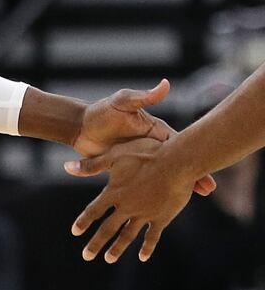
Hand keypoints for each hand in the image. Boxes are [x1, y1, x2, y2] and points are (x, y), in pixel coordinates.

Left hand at [67, 138, 199, 261]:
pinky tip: (142, 257)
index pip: (94, 210)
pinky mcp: (162, 217)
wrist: (178, 161)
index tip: (75, 232)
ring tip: (108, 259)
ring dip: (117, 248)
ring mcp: (145, 214)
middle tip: (87, 256)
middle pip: (108, 228)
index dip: (84, 221)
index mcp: (115, 192)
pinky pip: (152, 236)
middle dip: (96, 243)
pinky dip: (147, 247)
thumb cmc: (146, 153)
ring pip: (128, 235)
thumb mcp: (115, 155)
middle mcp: (127, 206)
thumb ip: (91, 165)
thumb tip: (66, 167)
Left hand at [72, 79, 215, 195]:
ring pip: (162, 175)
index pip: (178, 144)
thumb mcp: (122, 103)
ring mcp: (141, 160)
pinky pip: (145, 183)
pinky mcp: (129, 171)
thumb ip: (141, 98)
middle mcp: (151, 147)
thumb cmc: (101, 112)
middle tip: (208, 189)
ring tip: (192, 199)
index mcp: (154, 131)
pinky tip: (162, 204)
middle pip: (175, 163)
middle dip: (192, 174)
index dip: (192, 155)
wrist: (80, 126)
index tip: (209, 163)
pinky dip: (155, 192)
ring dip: (176, 187)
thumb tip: (165, 85)